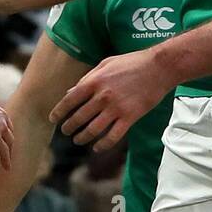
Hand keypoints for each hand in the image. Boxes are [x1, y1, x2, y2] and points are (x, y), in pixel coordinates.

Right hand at [0, 92, 13, 171]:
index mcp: (2, 115)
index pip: (9, 129)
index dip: (8, 138)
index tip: (8, 145)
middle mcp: (3, 125)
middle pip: (10, 141)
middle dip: (10, 150)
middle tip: (9, 158)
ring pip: (5, 152)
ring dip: (6, 161)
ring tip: (7, 168)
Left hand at [51, 49, 171, 151]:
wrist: (159, 67)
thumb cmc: (132, 63)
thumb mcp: (106, 64)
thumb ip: (87, 78)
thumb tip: (70, 91)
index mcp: (95, 81)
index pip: (70, 100)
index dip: (59, 111)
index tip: (53, 119)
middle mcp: (102, 96)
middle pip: (79, 117)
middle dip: (69, 127)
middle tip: (66, 132)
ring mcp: (116, 108)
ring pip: (93, 129)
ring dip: (82, 137)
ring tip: (78, 140)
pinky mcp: (130, 117)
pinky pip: (112, 136)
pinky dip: (103, 145)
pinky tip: (97, 148)